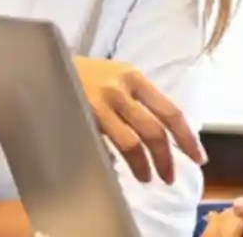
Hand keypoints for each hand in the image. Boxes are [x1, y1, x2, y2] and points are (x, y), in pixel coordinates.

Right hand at [72, 56, 205, 183]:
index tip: (198, 157)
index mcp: (134, 77)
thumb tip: (161, 134)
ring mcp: (100, 104)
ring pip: (132, 142)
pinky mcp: (82, 117)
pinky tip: (121, 170)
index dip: (187, 137)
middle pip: (154, 130)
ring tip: (148, 178)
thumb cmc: (84, 76)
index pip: (170, 111)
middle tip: (170, 176)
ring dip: (144, 166)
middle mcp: (120, 89)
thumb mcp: (115, 77)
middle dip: (166, 158)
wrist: (44, 66)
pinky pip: (106, 146)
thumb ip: (137, 99)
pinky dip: (118, 161)